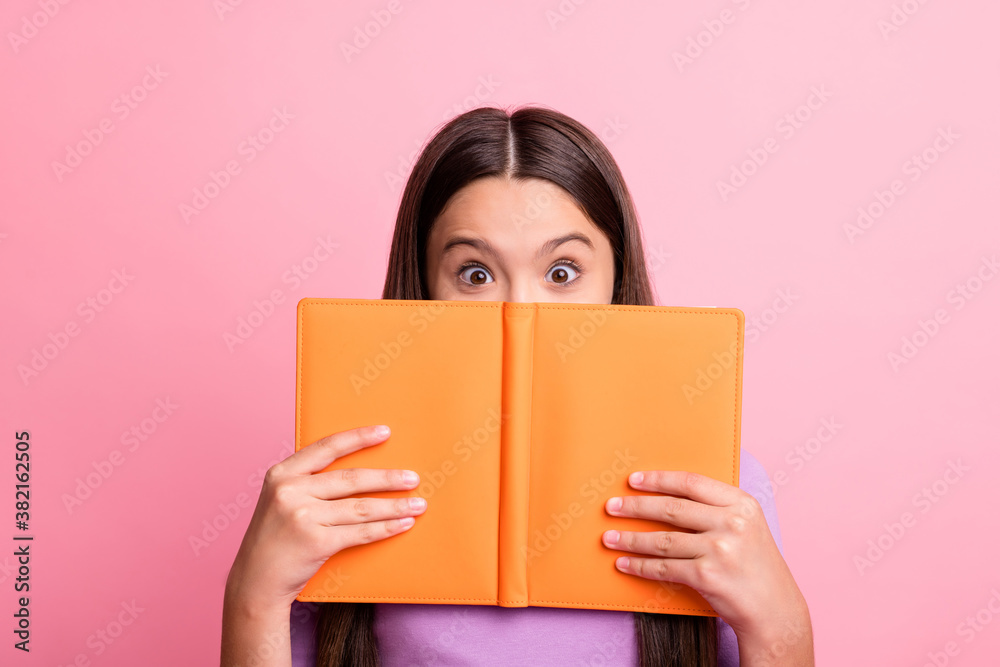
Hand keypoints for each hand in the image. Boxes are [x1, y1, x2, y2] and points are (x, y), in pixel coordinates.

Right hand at [225, 424, 426, 611]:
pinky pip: (360, 532)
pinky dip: (386, 528)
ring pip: (361, 507)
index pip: (327, 448)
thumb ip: (307, 482)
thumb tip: (358, 471)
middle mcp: (290, 491)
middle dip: (387, 479)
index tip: (385, 432)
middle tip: (413, 478)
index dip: (358, 438)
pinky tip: (403, 523)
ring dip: (395, 506)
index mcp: (281, 473)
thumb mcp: (279, 500)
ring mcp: (303, 517)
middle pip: (351, 479)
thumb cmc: (274, 538)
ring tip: (418, 504)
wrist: (255, 581)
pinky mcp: (316, 542)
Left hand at [601, 470, 812, 663]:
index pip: (691, 483)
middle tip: (611, 506)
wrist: (774, 610)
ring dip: (630, 539)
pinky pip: (663, 568)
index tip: (633, 480)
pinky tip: (624, 563)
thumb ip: (717, 509)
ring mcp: (720, 549)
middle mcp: (732, 523)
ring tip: (608, 537)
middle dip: (635, 506)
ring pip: (662, 540)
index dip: (658, 480)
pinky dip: (639, 566)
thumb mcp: (748, 526)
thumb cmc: (756, 566)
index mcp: (742, 503)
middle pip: (671, 509)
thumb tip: (667, 494)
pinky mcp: (707, 576)